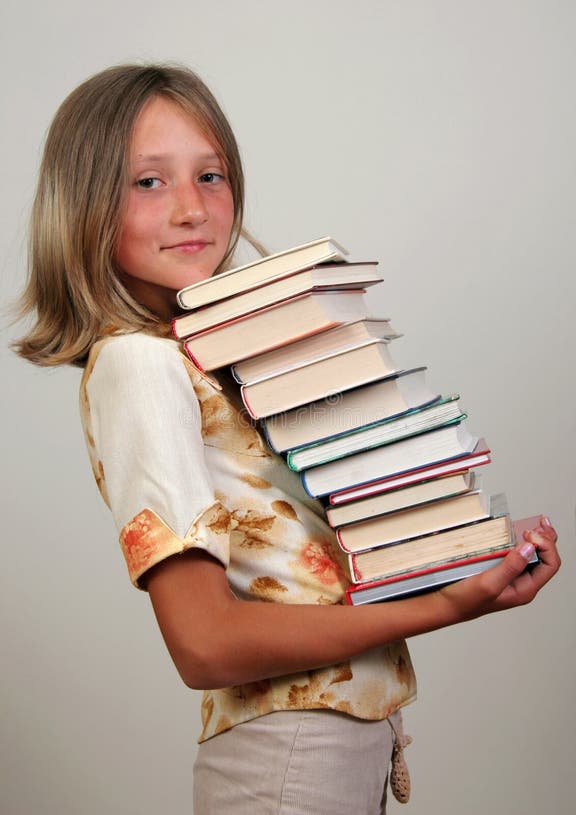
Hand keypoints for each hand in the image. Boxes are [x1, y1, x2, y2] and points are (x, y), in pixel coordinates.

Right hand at [436, 516, 559, 622]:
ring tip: (537, 523)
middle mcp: (521, 583)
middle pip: (545, 558)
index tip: (529, 534)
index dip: (546, 546)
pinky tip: (517, 532)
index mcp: (525, 589)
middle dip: (547, 539)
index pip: (550, 565)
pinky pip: (516, 554)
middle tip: (540, 522)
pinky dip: (520, 541)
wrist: (444, 604)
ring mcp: (511, 576)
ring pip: (533, 555)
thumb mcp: (489, 584)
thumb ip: (511, 567)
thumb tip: (529, 548)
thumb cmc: (465, 600)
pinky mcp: (499, 569)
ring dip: (536, 538)